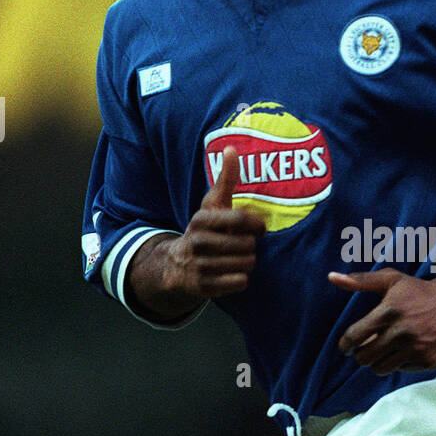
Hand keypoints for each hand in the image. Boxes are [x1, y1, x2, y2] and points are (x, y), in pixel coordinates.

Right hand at [164, 146, 265, 299]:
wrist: (175, 266)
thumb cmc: (204, 231)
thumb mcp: (211, 205)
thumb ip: (225, 179)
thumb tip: (231, 148)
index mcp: (202, 219)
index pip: (240, 220)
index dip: (257, 225)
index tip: (260, 228)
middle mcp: (198, 242)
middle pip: (247, 245)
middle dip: (250, 246)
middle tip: (242, 245)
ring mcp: (199, 266)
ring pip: (245, 265)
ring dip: (247, 263)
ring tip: (237, 258)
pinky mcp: (203, 287)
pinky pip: (238, 283)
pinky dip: (240, 279)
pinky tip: (231, 273)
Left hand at [328, 268, 435, 374]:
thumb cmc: (418, 291)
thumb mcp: (390, 280)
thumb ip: (360, 280)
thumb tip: (332, 277)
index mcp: (389, 311)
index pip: (355, 336)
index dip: (346, 345)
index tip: (346, 347)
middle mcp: (401, 331)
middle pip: (365, 357)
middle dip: (361, 355)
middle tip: (367, 349)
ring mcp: (416, 348)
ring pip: (381, 368)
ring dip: (378, 362)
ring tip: (384, 351)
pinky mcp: (427, 360)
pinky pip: (401, 370)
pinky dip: (399, 363)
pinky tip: (406, 350)